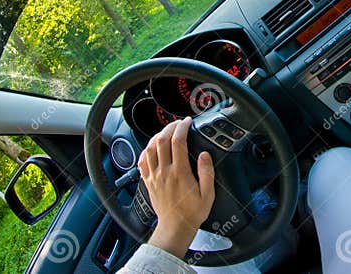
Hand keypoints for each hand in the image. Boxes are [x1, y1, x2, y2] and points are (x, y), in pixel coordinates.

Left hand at [138, 116, 215, 257]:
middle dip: (170, 127)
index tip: (187, 122)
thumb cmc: (192, 213)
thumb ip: (207, 172)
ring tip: (166, 132)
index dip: (182, 127)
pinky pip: (142, 161)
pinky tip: (152, 148)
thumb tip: (204, 155)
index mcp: (180, 173)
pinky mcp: (148, 181)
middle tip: (178, 124)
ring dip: (157, 136)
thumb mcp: (208, 194)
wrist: (175, 227)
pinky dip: (146, 150)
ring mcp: (154, 176)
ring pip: (150, 148)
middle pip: (162, 140)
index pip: (178, 141)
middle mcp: (165, 172)